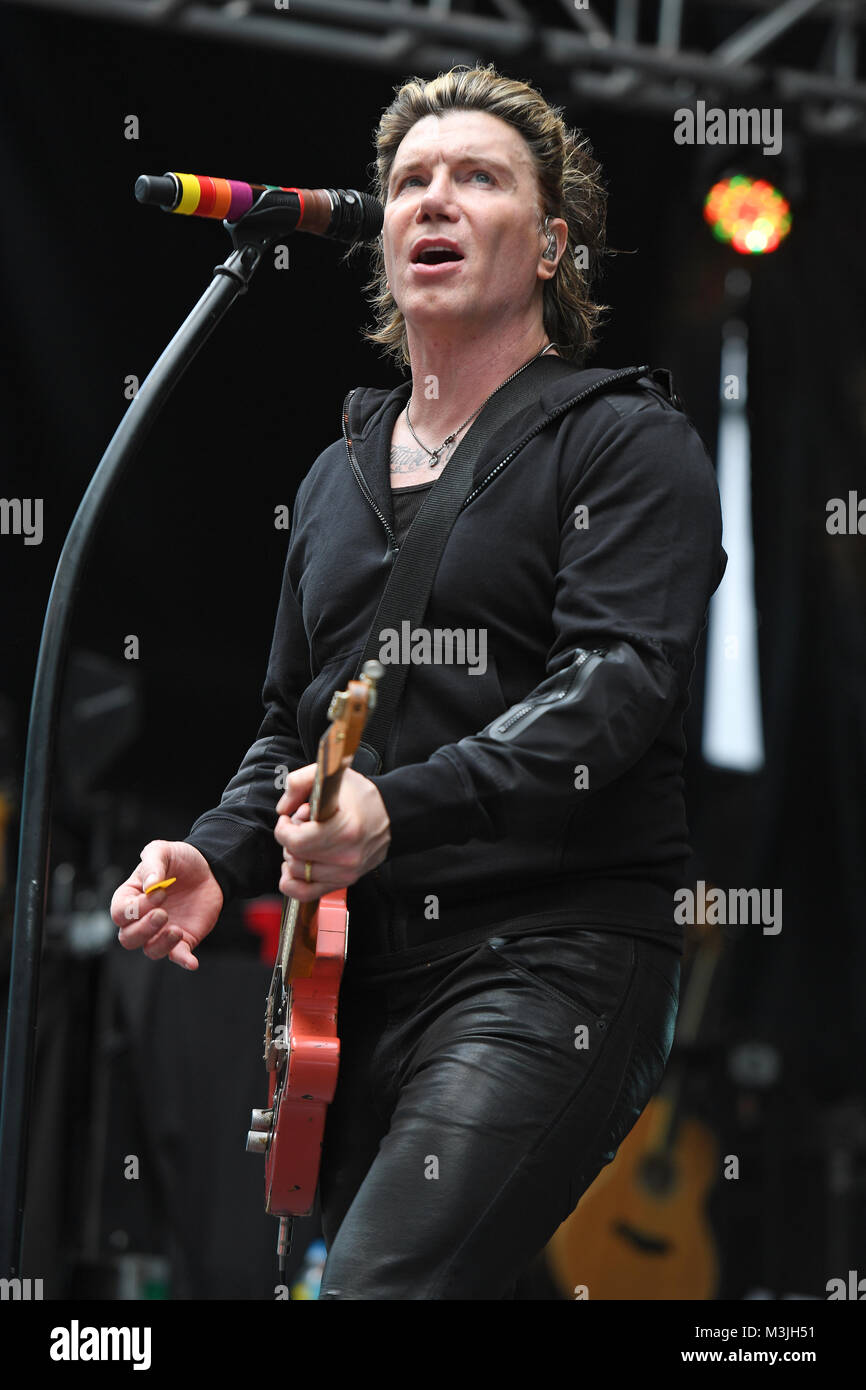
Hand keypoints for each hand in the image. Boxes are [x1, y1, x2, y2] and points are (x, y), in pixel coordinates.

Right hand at [110, 840, 223, 970]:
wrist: (208, 868)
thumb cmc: (178, 859)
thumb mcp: (162, 851)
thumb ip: (153, 863)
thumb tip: (150, 885)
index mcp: (130, 898)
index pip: (120, 913)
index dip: (137, 908)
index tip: (160, 892)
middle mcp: (142, 919)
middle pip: (128, 938)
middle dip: (143, 930)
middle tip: (163, 913)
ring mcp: (161, 932)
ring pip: (149, 950)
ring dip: (161, 944)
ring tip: (177, 930)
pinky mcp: (183, 940)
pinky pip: (178, 956)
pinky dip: (184, 961)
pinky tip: (192, 962)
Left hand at [274, 765, 390, 901]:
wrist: (392, 815)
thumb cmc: (362, 798)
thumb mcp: (332, 777)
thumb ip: (299, 783)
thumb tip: (283, 808)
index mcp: (345, 830)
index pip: (296, 842)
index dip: (284, 828)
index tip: (289, 819)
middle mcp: (347, 856)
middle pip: (295, 857)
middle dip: (290, 839)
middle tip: (303, 825)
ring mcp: (347, 872)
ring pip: (297, 873)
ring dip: (295, 856)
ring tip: (308, 840)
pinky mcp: (345, 881)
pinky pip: (306, 893)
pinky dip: (293, 883)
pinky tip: (296, 867)